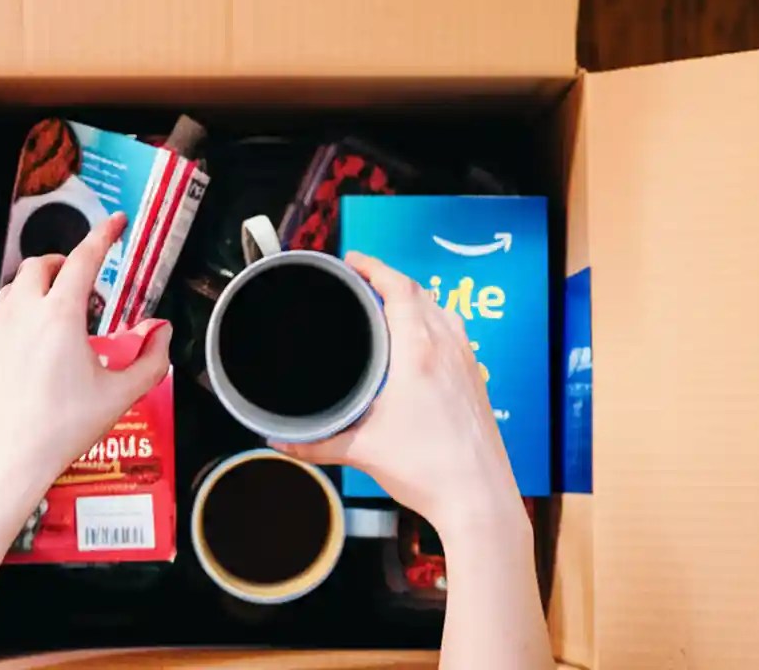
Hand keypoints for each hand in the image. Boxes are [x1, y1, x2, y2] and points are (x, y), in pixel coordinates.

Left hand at [0, 212, 171, 490]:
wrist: (5, 456)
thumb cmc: (59, 428)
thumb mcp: (119, 395)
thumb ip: (149, 360)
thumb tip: (161, 336)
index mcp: (60, 315)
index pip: (84, 258)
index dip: (103, 236)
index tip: (115, 223)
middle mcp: (23, 312)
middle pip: (41, 265)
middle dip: (64, 263)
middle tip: (83, 279)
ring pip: (16, 287)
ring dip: (39, 286)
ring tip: (59, 310)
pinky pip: (0, 313)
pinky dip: (19, 311)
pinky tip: (33, 339)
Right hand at [271, 252, 525, 543]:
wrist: (479, 498)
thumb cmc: (428, 470)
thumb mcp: (362, 451)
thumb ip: (314, 444)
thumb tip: (279, 440)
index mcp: (417, 352)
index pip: (399, 289)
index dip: (374, 267)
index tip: (352, 260)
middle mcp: (447, 349)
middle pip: (420, 294)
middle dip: (389, 281)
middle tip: (360, 282)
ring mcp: (467, 363)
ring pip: (442, 312)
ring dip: (415, 299)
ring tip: (387, 306)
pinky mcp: (477, 381)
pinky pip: (455, 334)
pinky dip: (434, 322)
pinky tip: (420, 343)